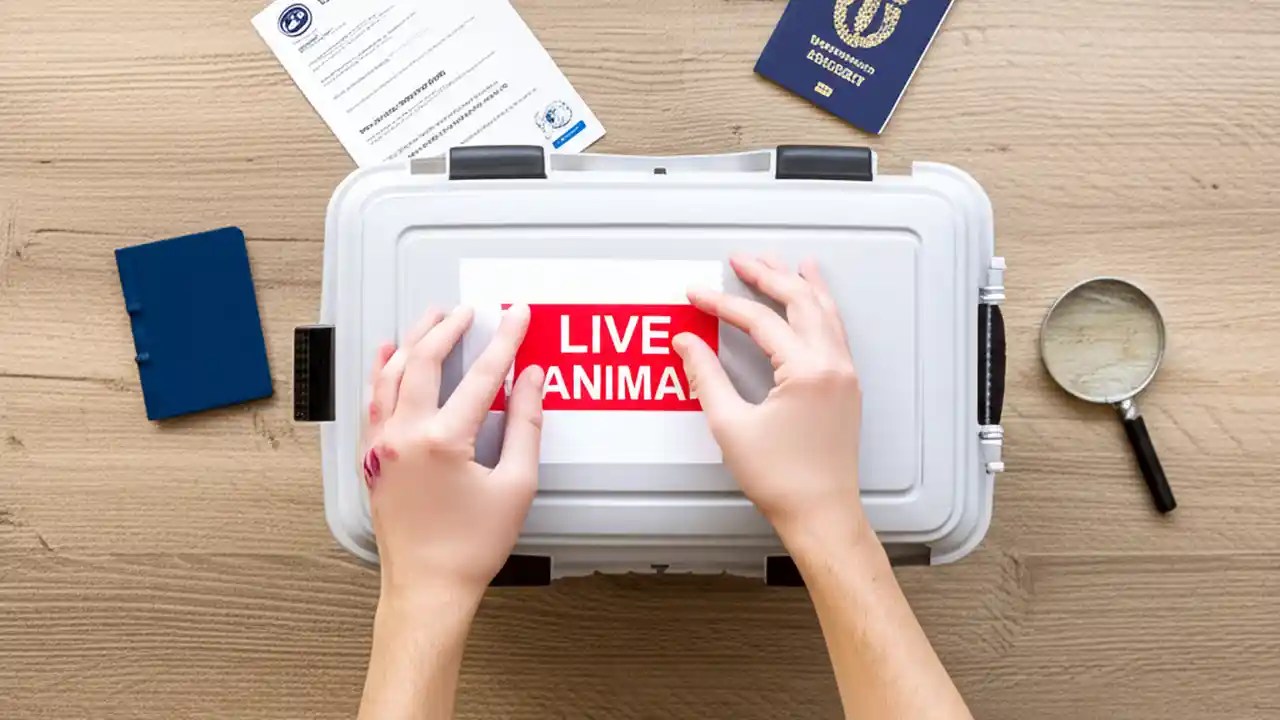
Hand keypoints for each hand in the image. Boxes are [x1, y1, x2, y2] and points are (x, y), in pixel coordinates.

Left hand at [361, 304, 544, 605]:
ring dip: (412, 342)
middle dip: (447, 329)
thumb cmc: (471, 547)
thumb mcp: (515, 485)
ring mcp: (380, 447)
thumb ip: (526, 425)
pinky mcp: (371, 460)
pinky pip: (371, 402)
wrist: (428, 588)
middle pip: (423, 362)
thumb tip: (531, 381)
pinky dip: (381, 373)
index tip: (516, 316)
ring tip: (430, 320)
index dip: (504, 341)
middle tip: (468, 312)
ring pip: (389, 375)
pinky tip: (387, 357)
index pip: (480, 375)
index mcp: (442, 440)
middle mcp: (403, 436)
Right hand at [673, 256, 865, 549]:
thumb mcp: (731, 426)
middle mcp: (833, 365)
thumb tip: (687, 343)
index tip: (697, 295)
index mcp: (807, 371)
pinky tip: (812, 299)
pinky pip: (834, 331)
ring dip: (800, 284)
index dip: (723, 303)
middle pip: (800, 301)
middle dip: (769, 275)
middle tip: (741, 259)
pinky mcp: (845, 387)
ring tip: (784, 262)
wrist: (821, 514)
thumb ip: (706, 376)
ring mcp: (844, 375)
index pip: (760, 320)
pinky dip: (820, 306)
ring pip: (824, 311)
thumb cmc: (782, 480)